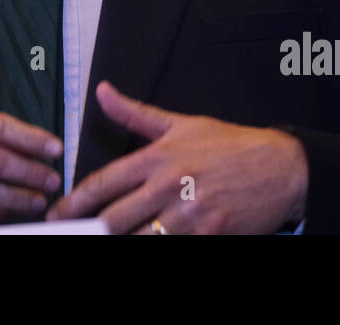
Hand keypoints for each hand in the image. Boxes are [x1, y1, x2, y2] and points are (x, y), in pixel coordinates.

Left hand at [47, 81, 307, 233]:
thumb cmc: (231, 145)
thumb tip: (103, 91)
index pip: (104, 182)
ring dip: (121, 242)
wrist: (281, 168)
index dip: (75, 201)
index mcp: (157, 157)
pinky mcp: (208, 236)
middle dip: (90, 229)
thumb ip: (135, 113)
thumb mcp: (181, 123)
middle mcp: (169, 186)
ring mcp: (188, 214)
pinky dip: (156, 248)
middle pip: (113, 218)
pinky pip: (171, 248)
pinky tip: (147, 243)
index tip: (58, 213)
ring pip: (138, 239)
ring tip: (106, 240)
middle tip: (73, 234)